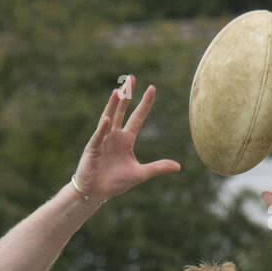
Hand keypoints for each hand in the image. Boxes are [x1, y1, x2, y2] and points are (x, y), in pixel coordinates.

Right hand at [72, 77, 180, 202]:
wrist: (96, 192)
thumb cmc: (116, 182)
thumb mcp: (140, 174)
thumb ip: (158, 168)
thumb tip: (178, 166)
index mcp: (126, 140)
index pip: (137, 118)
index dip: (144, 104)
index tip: (152, 89)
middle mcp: (114, 135)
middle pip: (121, 111)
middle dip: (127, 96)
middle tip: (132, 78)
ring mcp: (103, 140)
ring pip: (109, 118)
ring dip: (113, 106)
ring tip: (119, 92)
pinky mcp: (93, 148)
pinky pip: (99, 136)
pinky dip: (103, 129)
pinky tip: (107, 119)